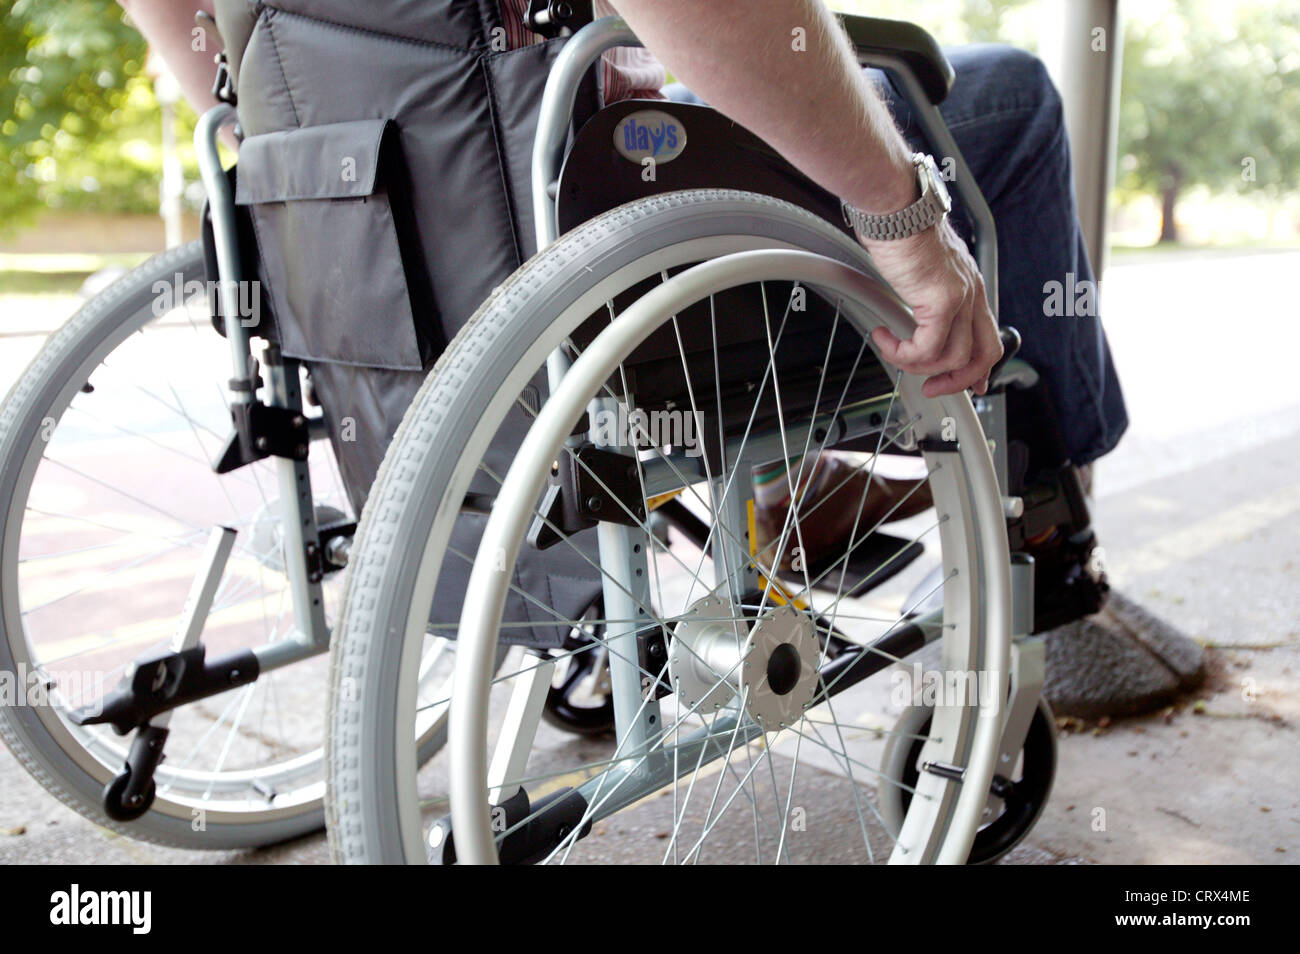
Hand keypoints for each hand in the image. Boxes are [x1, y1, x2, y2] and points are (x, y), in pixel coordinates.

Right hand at [861, 220, 1001, 397]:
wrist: (894, 206)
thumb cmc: (899, 226)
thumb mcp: (919, 267)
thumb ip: (922, 294)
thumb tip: (910, 315)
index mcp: (968, 284)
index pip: (988, 336)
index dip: (979, 368)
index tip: (969, 383)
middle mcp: (970, 292)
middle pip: (983, 355)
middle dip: (958, 380)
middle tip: (932, 387)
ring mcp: (960, 296)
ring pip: (953, 357)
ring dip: (918, 365)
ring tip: (893, 349)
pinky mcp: (941, 300)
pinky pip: (926, 348)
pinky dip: (902, 352)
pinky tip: (885, 337)